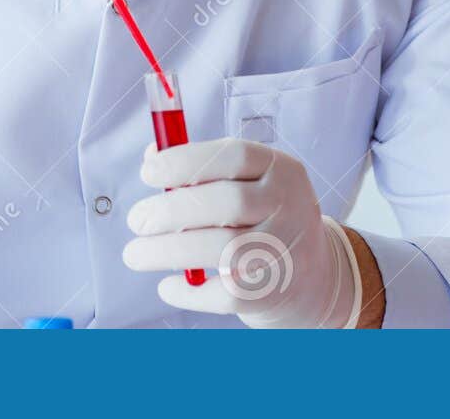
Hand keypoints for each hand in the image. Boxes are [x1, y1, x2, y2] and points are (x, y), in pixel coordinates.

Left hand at [122, 138, 360, 327]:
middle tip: (136, 220)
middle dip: (171, 211)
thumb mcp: (248, 183)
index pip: (235, 155)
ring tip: (135, 254)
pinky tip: (167, 286)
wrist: (315, 277)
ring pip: (225, 249)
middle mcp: (289, 206)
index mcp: (280, 169)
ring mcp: (285, 251)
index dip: (186, 161)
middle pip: (228, 203)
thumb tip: (152, 156)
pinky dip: (189, 293)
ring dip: (170, 251)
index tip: (147, 172)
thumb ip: (202, 168)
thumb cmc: (263, 219)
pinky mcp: (275, 292)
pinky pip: (226, 294)